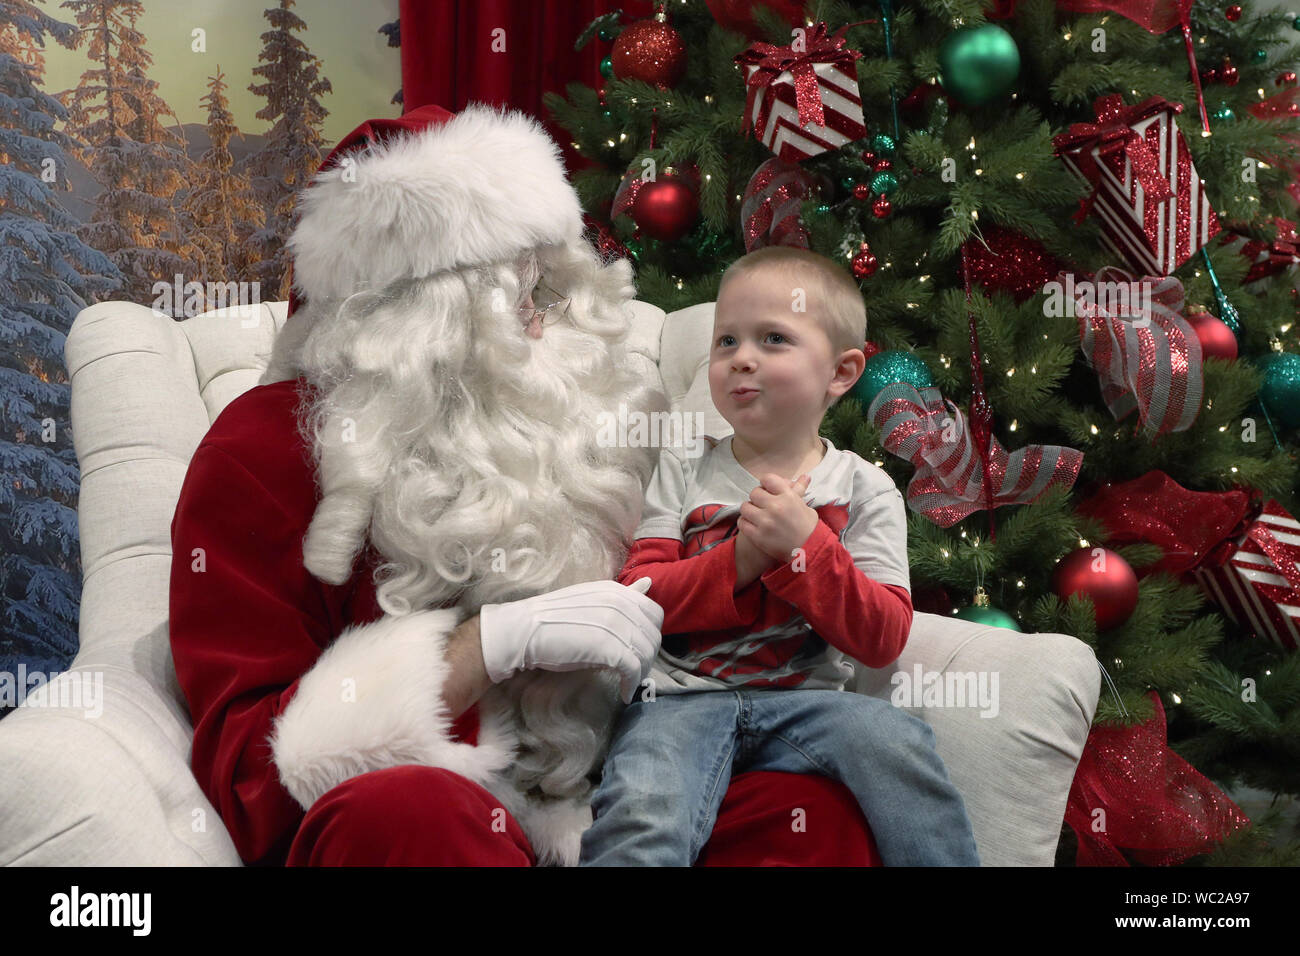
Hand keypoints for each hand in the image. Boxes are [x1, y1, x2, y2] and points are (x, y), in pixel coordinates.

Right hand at [478, 578, 663, 703]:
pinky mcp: (606, 646)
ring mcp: (613, 623)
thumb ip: (622, 597)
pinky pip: (633, 668)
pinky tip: (623, 693)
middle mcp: (618, 603)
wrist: (522, 631)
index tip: (638, 653)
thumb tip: (648, 584)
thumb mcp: (591, 602)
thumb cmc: (552, 621)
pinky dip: (631, 684)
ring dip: (641, 674)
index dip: (650, 636)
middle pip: (653, 636)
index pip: (654, 613)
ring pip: (646, 653)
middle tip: (633, 674)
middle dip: (648, 658)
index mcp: (615, 591)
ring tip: (627, 685)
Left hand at [738, 473, 817, 562]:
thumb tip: (805, 476)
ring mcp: (766, 521)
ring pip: (745, 507)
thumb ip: (800, 491)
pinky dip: (745, 523)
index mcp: (788, 496)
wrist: (810, 552)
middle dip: (757, 497)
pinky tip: (751, 524)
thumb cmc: (810, 529)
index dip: (765, 483)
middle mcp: (776, 506)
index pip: (768, 479)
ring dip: (749, 510)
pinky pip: (742, 523)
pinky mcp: (758, 536)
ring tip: (754, 514)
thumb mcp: (806, 507)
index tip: (766, 488)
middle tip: (760, 503)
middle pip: (754, 493)